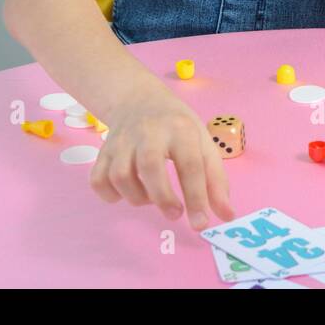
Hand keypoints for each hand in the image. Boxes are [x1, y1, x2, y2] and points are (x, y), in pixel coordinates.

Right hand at [89, 75, 233, 231]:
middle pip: (150, 166)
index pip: (190, 164)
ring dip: (137, 197)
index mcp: (180, 129)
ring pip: (121, 175)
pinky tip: (127, 193)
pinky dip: (111, 195)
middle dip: (163, 197)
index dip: (197, 197)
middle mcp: (149, 132)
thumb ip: (216, 180)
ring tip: (152, 197)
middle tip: (175, 213)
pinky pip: (98, 180)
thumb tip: (227, 215)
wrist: (139, 100)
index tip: (200, 224)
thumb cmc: (177, 127)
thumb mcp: (203, 143)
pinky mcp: (103, 151)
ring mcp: (122, 141)